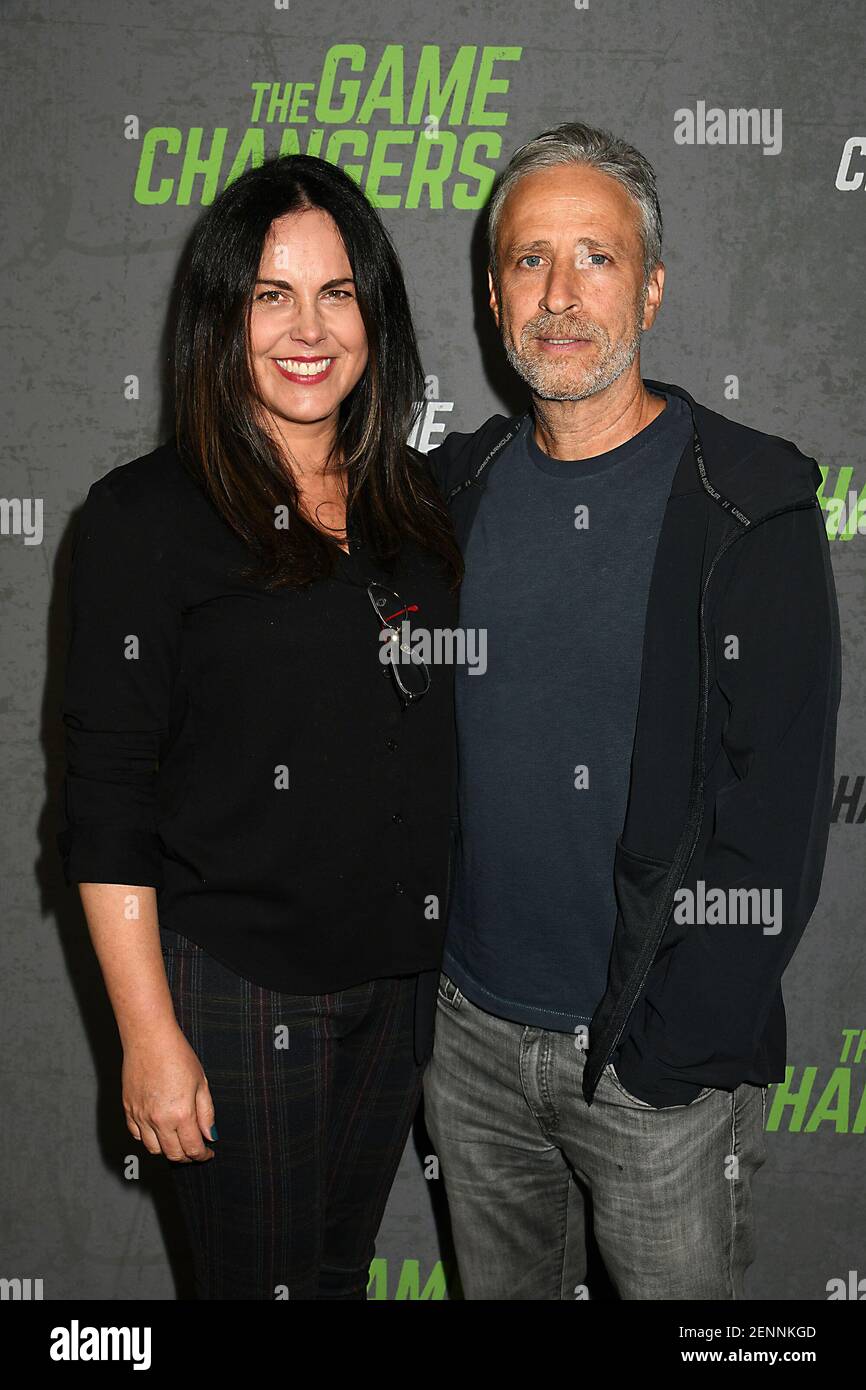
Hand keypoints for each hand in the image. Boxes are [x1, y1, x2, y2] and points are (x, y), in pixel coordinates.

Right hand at [122, 1026, 215, 1161]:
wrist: (149, 1038)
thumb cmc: (177, 1055)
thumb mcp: (201, 1082)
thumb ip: (206, 1113)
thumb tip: (210, 1135)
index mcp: (181, 1114)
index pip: (192, 1148)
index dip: (202, 1155)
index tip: (207, 1153)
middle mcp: (159, 1120)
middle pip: (173, 1154)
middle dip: (187, 1156)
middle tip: (195, 1150)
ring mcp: (141, 1116)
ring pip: (153, 1149)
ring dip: (167, 1150)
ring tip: (177, 1141)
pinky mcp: (128, 1109)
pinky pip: (137, 1135)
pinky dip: (148, 1139)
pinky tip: (158, 1131)